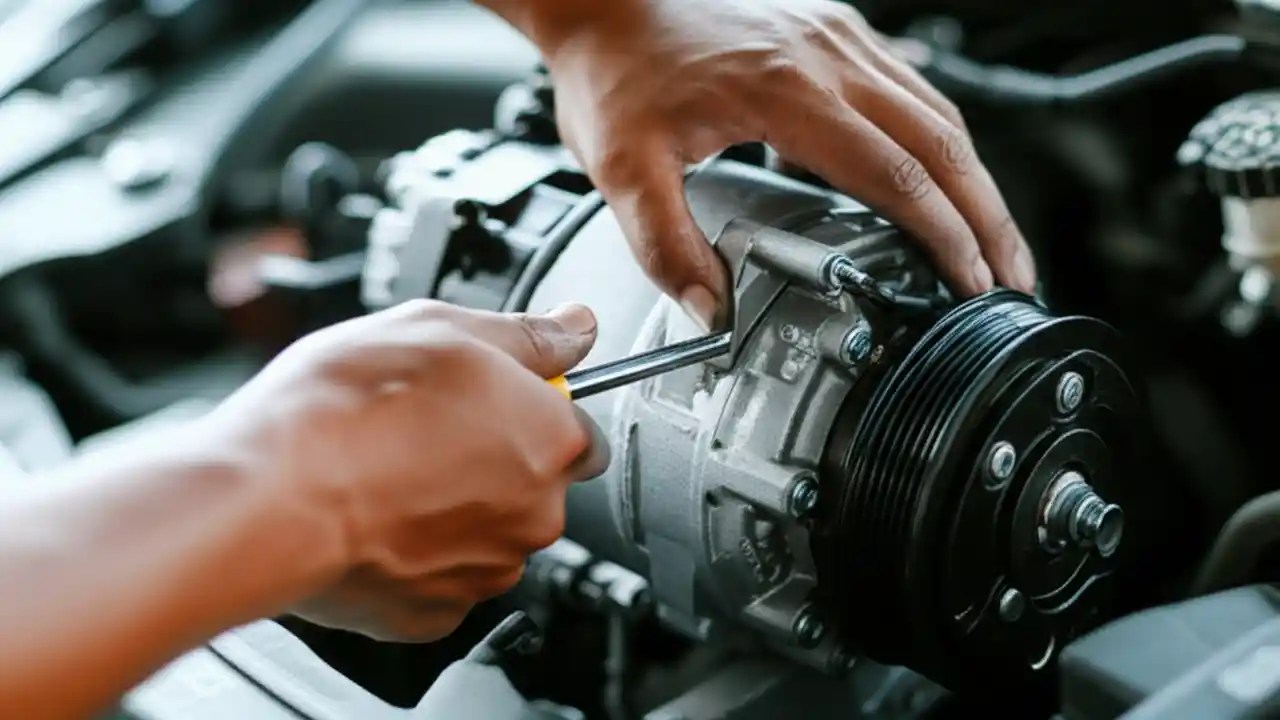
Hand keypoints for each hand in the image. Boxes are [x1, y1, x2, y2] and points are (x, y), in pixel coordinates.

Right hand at [203, 300, 605, 641]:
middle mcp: (536, 514)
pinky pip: (440, 576)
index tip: (492, 400)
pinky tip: (374, 516)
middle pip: (534, 484)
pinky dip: (415, 552)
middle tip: (425, 429)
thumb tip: (577, 328)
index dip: (533, 410)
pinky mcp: (435, 615)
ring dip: (453, 505)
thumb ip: (528, 335)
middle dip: (492, 459)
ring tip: (389, 470)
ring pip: (487, 531)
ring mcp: (487, 571)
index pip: (579, 429)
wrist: (268, 497)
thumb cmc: (347, 410)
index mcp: (552, 440)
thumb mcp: (443, 328)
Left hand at [498, 0, 1035, 327]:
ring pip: (937, 113)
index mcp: (789, 92)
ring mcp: (838, 38)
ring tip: (993, 241)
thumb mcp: (623, 167)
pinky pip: (910, 89)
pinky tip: (945, 180)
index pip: (895, 175)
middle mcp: (830, 56)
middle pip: (942, 144)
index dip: (943, 236)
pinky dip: (939, 142)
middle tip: (1012, 278)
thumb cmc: (616, 70)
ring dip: (974, 181)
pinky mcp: (833, 32)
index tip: (970, 284)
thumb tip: (710, 311)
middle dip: (986, 219)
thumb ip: (664, 244)